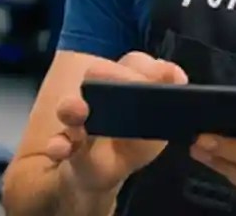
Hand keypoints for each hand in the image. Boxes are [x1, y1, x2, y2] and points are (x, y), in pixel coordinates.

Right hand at [45, 52, 188, 194]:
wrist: (102, 174)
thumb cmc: (131, 143)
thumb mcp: (155, 126)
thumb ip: (166, 98)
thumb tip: (178, 76)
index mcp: (124, 83)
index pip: (135, 63)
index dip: (148, 67)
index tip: (165, 76)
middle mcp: (97, 93)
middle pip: (98, 73)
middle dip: (109, 76)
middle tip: (122, 86)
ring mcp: (78, 119)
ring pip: (71, 106)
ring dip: (73, 106)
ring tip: (79, 110)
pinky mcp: (65, 145)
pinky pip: (57, 143)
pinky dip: (58, 145)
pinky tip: (62, 148)